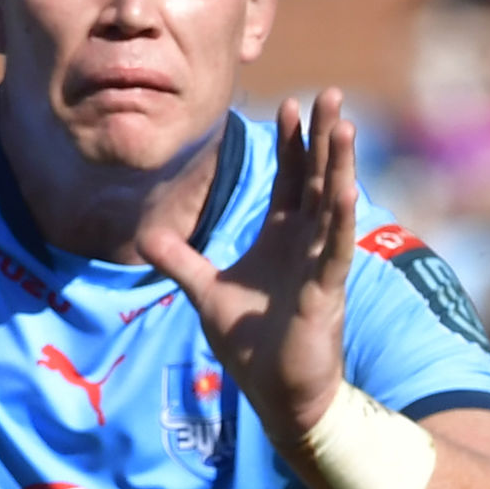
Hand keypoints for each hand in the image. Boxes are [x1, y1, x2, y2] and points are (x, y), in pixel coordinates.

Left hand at [143, 90, 357, 448]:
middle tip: (330, 93)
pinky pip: (335, 250)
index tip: (288, 103)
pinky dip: (341, 220)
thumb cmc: (254, 347)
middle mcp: (307, 246)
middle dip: (323, 137)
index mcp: (283, 239)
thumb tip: (144, 235)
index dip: (292, 143)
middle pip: (318, 180)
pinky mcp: (325, 293)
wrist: (279, 395)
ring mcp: (319, 267)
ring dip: (338, 166)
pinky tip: (346, 190)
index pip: (293, 180)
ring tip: (343, 125)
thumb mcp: (205, 293)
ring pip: (332, 206)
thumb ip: (180, 260)